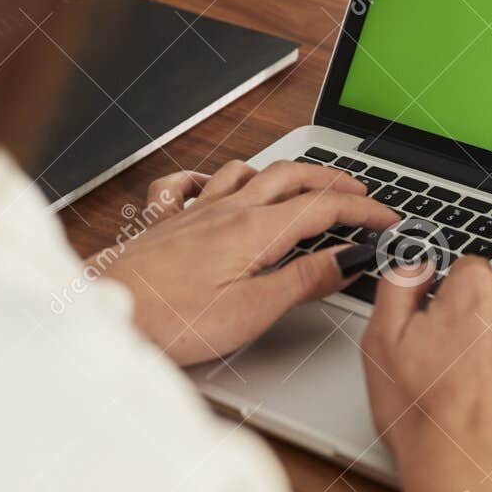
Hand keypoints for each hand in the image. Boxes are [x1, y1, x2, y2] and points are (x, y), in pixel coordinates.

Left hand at [89, 160, 398, 365]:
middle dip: (334, 179)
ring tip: (303, 184)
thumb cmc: (168, 321)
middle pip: (293, 175)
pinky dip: (208, 178)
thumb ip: (303, 282)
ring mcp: (192, 211)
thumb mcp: (252, 311)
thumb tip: (347, 260)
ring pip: (248, 171)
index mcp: (254, 230)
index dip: (365, 210)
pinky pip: (186, 183)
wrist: (101, 313)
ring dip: (283, 172)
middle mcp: (225, 209)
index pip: (325, 207)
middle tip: (362, 193)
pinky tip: (213, 187)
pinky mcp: (162, 223)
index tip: (389, 219)